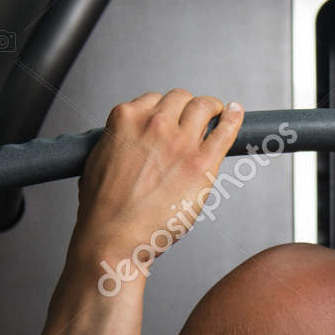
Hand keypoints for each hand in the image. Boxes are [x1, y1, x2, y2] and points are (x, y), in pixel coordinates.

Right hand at [74, 88, 244, 262]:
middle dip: (188, 107)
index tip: (171, 120)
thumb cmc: (104, 208)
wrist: (114, 236)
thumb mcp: (99, 159)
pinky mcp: (201, 163)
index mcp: (126, 119)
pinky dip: (233, 118)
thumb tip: (128, 143)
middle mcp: (154, 123)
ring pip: (203, 107)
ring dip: (211, 109)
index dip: (165, 111)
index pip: (153, 99)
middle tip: (195, 119)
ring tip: (217, 115)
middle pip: (180, 99)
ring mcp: (180, 142)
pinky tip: (236, 112)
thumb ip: (118, 142)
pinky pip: (224, 132)